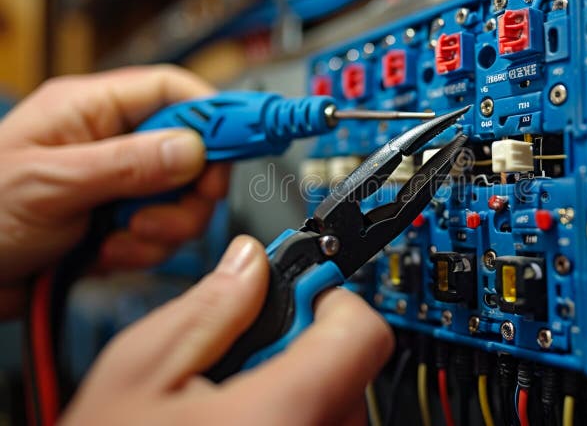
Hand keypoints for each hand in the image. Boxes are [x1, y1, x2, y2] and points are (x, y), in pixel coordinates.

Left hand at [0, 65, 229, 316]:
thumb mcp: (52, 183)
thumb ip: (128, 163)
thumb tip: (193, 148)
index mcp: (91, 110)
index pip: (174, 91)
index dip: (217, 113)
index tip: (252, 137)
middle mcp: (111, 143)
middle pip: (192, 151)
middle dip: (190, 188)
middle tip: (171, 208)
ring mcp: (116, 185)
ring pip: (181, 197)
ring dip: (164, 226)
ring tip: (124, 235)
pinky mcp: (117, 222)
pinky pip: (160, 231)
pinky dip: (144, 248)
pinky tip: (108, 251)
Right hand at [61, 235, 393, 424]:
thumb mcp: (137, 374)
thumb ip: (209, 308)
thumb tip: (252, 264)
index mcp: (280, 417)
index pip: (363, 332)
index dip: (331, 298)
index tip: (304, 293)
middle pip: (350, 372)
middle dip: (303, 350)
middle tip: (243, 361)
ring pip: (338, 409)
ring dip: (297, 394)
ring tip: (229, 410)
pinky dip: (293, 424)